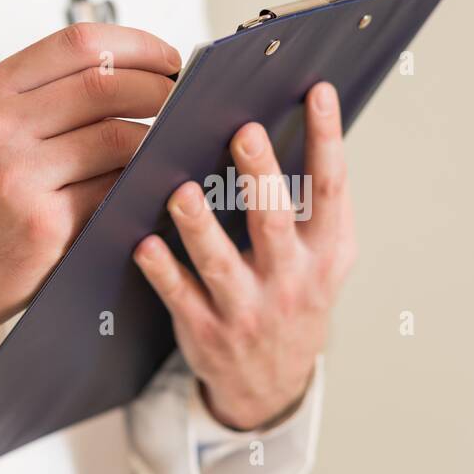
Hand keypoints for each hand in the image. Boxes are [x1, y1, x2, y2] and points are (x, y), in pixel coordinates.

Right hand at [0, 23, 180, 369]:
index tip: (166, 60)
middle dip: (157, 91)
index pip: (79, 44)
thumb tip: (147, 73)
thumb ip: (57, 96)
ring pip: (118, 139)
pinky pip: (115, 189)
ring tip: (162, 147)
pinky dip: (139, 183)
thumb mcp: (2, 130)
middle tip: (178, 103)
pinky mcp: (46, 222)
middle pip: (105, 86)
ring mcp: (20, 176)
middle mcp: (1, 128)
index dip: (137, 46)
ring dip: (154, 141)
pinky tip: (143, 184)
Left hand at [133, 81, 356, 429]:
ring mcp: (248, 309)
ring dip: (199, 225)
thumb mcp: (322, 256)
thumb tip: (293, 121)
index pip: (331, 189)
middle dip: (260, 176)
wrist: (272, 382)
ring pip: (220, 263)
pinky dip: (160, 270)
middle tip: (243, 131)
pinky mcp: (206, 331)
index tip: (318, 91)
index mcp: (325, 253)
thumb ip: (312, 202)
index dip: (327, 140)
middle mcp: (291, 280)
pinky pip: (179, 297)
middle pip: (274, 222)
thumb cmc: (294, 296)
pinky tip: (142, 243)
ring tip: (181, 190)